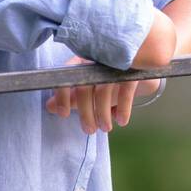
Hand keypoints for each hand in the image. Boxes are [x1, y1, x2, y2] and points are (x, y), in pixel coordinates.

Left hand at [45, 55, 160, 132]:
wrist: (141, 67)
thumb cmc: (109, 78)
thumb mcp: (89, 88)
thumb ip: (71, 96)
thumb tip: (49, 107)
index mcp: (83, 62)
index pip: (67, 77)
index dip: (63, 96)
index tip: (63, 115)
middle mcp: (97, 60)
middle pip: (86, 87)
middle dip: (86, 113)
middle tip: (89, 131)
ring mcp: (116, 63)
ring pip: (104, 91)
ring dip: (103, 114)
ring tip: (105, 128)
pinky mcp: (133, 68)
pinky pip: (125, 90)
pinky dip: (123, 109)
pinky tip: (121, 121)